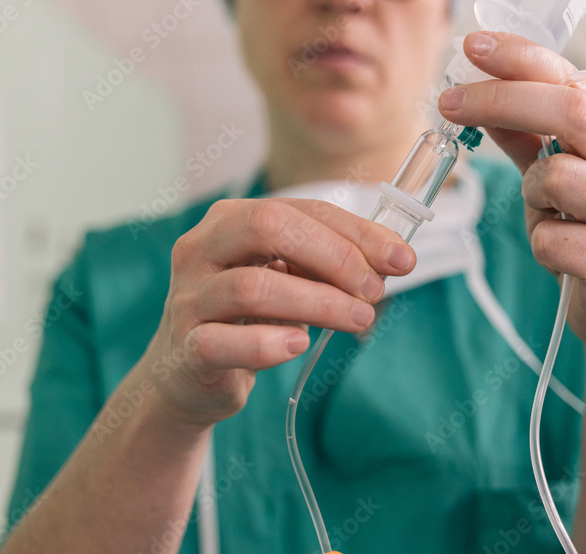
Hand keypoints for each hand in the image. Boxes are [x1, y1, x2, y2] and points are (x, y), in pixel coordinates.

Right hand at [141, 198, 415, 427]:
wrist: (191, 375)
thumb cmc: (250, 318)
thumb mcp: (291, 279)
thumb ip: (333, 263)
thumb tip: (395, 258)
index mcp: (230, 219)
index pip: (300, 209)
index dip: (356, 232)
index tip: (401, 259)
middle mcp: (201, 249)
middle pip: (266, 226)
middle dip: (334, 256)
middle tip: (374, 289)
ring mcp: (187, 298)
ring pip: (252, 287)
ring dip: (318, 303)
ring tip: (358, 319)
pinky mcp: (184, 350)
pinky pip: (221, 342)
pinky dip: (266, 344)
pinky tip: (298, 344)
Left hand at [439, 31, 585, 353]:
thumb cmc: (584, 228)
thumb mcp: (550, 174)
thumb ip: (522, 134)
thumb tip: (476, 91)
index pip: (569, 78)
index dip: (520, 57)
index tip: (471, 44)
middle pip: (570, 111)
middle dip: (502, 99)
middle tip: (448, 102)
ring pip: (557, 177)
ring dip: (531, 193)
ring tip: (547, 211)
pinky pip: (553, 240)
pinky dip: (541, 245)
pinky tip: (561, 253)